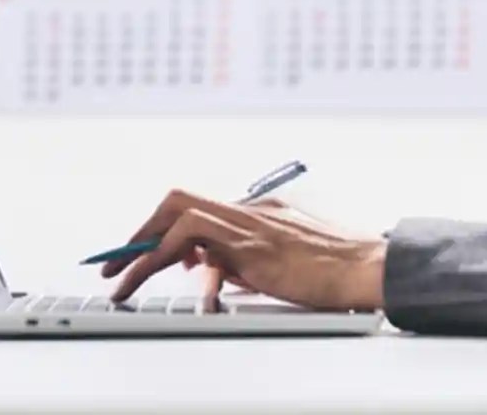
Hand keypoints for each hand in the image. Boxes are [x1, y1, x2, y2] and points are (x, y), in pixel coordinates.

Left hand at [100, 189, 386, 310]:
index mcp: (258, 210)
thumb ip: (246, 259)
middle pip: (179, 200)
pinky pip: (193, 243)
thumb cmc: (336, 270)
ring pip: (177, 216)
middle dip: (142, 230)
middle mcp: (250, 209)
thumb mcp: (283, 262)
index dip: (162, 230)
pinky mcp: (251, 244)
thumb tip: (209, 270)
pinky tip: (155, 285)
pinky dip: (164, 262)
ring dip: (141, 250)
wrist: (368, 268)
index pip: (198, 210)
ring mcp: (250, 223)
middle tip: (117, 262)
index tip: (140, 252)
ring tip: (121, 280)